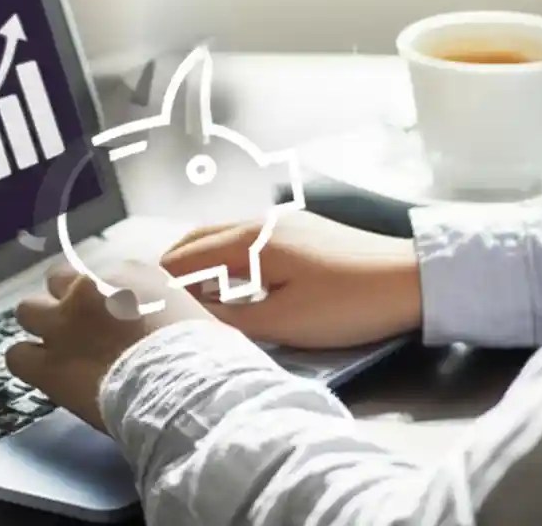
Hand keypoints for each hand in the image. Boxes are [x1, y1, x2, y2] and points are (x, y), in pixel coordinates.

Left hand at [5, 260, 216, 431]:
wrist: (185, 389)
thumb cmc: (203, 356)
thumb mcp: (191, 311)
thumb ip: (164, 307)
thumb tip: (163, 319)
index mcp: (130, 273)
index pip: (100, 274)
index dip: (102, 297)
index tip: (112, 315)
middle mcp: (91, 289)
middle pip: (57, 281)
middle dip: (65, 303)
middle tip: (81, 329)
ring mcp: (64, 324)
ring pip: (27, 311)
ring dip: (42, 328)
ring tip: (59, 350)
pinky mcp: (48, 363)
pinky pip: (17, 356)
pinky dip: (29, 364)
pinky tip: (46, 375)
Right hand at [161, 212, 420, 348]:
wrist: (412, 280)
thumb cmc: (347, 303)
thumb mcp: (283, 320)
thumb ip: (230, 318)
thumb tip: (186, 316)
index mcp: (250, 240)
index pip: (185, 257)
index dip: (156, 281)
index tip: (129, 300)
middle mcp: (261, 222)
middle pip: (199, 239)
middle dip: (171, 267)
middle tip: (150, 297)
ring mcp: (284, 223)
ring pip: (224, 239)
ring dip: (199, 263)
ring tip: (186, 296)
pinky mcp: (304, 233)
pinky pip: (247, 242)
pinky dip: (225, 261)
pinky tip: (231, 285)